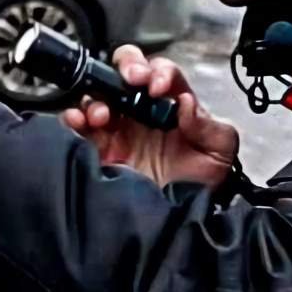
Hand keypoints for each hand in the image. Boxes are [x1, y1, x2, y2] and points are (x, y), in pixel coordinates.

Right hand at [62, 46, 240, 189]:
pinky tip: (80, 122)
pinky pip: (76, 127)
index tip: (159, 87)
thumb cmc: (199, 187)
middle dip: (126, 67)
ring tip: (103, 115)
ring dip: (98, 98)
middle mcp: (140, 114)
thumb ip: (210, 125)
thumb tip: (187, 103)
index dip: (158, 72)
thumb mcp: (219, 152)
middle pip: (124, 72)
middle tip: (132, 80)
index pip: (161, 73)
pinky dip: (72, 119)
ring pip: (97, 96)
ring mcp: (116, 131)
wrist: (177, 224)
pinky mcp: (96, 151)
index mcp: (170, 107)